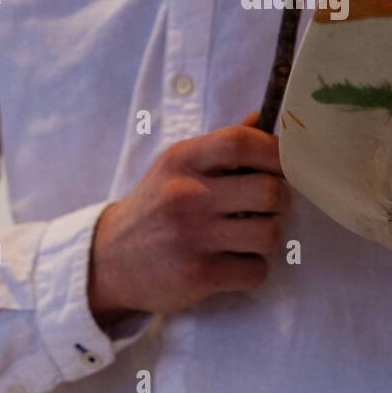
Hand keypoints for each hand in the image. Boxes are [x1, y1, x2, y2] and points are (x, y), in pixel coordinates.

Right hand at [87, 112, 289, 326]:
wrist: (108, 259)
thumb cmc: (155, 207)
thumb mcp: (176, 168)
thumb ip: (219, 147)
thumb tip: (262, 118)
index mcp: (182, 160)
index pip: (241, 142)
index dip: (275, 151)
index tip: (283, 165)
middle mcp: (186, 195)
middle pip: (269, 191)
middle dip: (279, 201)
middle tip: (267, 206)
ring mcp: (192, 237)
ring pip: (269, 233)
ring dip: (266, 236)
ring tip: (247, 236)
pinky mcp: (197, 275)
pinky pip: (256, 270)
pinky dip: (252, 269)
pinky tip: (232, 263)